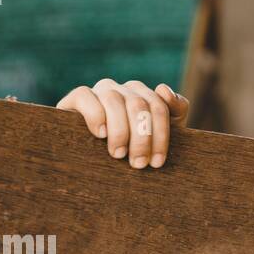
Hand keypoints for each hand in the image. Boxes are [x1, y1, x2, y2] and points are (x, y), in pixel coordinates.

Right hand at [56, 79, 189, 168]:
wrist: (94, 161)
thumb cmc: (133, 151)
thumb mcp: (159, 136)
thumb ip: (176, 110)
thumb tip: (163, 90)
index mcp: (144, 96)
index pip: (159, 106)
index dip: (160, 135)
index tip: (157, 162)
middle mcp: (123, 90)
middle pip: (138, 105)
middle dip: (141, 138)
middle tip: (138, 164)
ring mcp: (100, 91)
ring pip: (114, 100)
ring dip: (119, 131)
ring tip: (118, 154)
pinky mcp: (77, 98)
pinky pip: (85, 96)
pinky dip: (95, 115)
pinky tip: (100, 134)